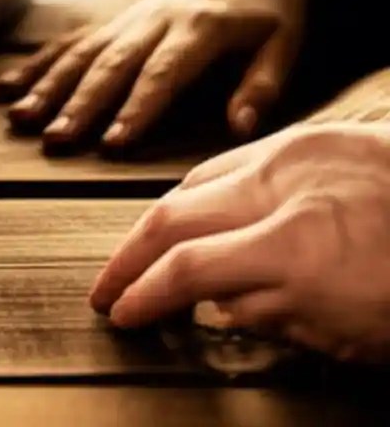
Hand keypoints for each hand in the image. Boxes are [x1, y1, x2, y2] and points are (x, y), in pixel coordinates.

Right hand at [0, 0, 321, 150]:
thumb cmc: (275, 9)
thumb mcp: (286, 43)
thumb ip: (262, 84)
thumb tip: (240, 126)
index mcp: (202, 25)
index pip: (164, 73)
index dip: (137, 108)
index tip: (112, 144)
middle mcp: (156, 18)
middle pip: (112, 64)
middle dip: (80, 104)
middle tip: (55, 140)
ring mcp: (128, 17)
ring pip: (82, 53)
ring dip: (49, 87)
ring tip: (21, 120)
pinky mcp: (113, 19)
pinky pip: (71, 42)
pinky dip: (38, 64)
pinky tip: (8, 88)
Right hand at [90, 122, 389, 362]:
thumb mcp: (358, 333)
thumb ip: (274, 314)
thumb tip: (218, 304)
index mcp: (298, 249)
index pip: (185, 270)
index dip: (142, 296)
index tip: (123, 313)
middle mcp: (287, 191)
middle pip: (172, 215)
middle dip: (129, 256)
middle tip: (108, 285)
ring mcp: (299, 154)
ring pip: (196, 179)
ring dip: (159, 218)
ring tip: (141, 250)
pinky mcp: (315, 135)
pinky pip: (234, 158)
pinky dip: (203, 189)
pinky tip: (196, 210)